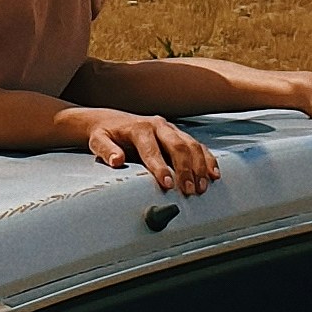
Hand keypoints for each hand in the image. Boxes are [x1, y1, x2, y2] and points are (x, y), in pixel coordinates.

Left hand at [63, 105, 221, 194]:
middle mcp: (158, 126)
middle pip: (177, 146)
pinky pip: (198, 145)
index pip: (151, 149)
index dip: (160, 167)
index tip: (167, 184)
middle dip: (185, 169)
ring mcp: (171, 129)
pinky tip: (214, 174)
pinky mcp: (179, 134)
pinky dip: (207, 159)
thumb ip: (105, 150)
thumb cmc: (105, 134)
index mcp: (139, 128)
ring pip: (191, 145)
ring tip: (201, 187)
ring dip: (199, 166)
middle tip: (188, 191)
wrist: (112, 120)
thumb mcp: (97, 140)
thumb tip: (116, 161)